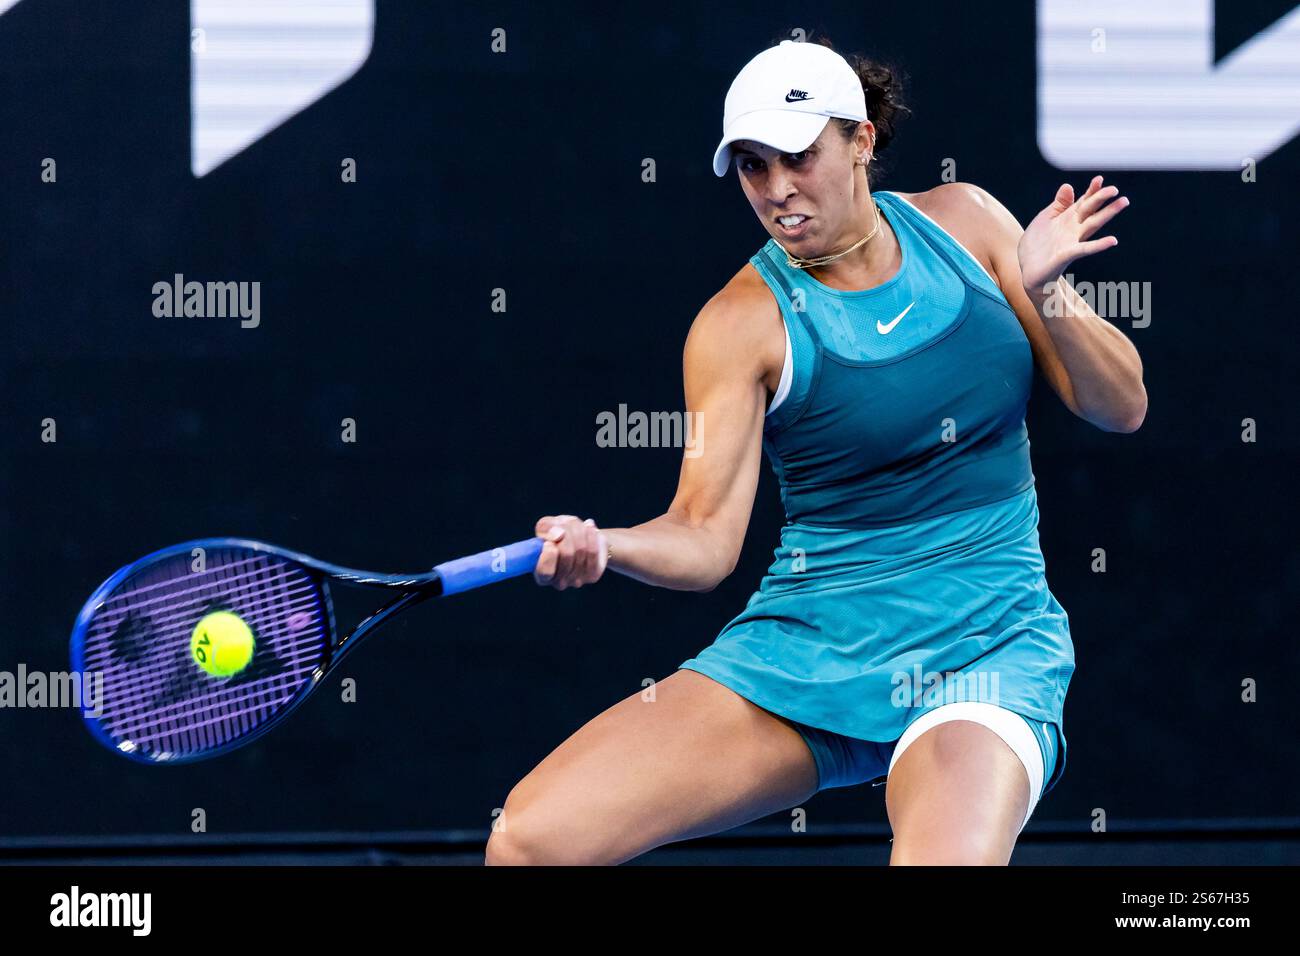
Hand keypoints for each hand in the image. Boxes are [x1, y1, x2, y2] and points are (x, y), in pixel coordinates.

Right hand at [532, 514, 608, 589]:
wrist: (583, 538)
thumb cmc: (558, 533)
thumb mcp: (546, 526)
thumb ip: (545, 528)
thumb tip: (558, 535)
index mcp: (541, 574)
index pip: (544, 571)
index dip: (548, 556)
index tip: (549, 543)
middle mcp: (558, 582)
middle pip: (566, 555)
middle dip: (566, 532)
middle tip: (565, 523)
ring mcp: (577, 580)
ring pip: (580, 550)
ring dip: (578, 530)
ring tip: (576, 523)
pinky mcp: (592, 575)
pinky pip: (593, 551)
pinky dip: (591, 534)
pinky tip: (589, 526)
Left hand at [1018, 175, 1128, 292]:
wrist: (1027, 269)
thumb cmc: (1037, 244)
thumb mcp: (1046, 218)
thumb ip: (1059, 204)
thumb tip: (1068, 185)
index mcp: (1067, 218)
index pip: (1083, 201)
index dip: (1091, 191)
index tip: (1099, 179)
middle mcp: (1073, 228)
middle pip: (1090, 210)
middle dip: (1102, 199)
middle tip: (1115, 190)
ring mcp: (1072, 241)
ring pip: (1092, 225)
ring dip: (1108, 214)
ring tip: (1122, 203)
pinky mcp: (1067, 255)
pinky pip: (1085, 249)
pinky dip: (1099, 245)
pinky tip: (1113, 240)